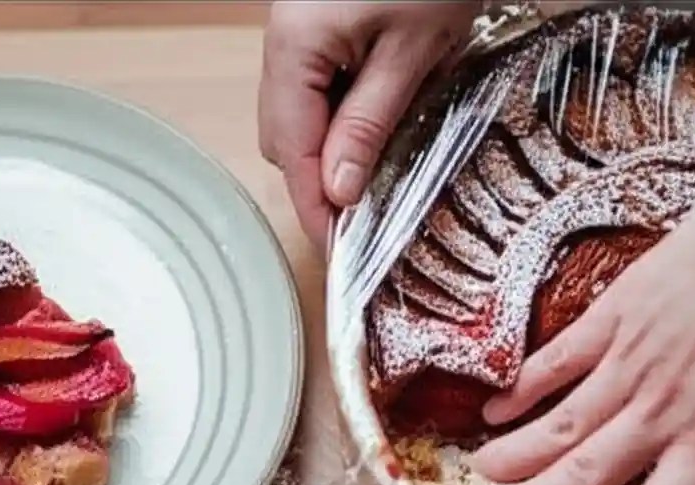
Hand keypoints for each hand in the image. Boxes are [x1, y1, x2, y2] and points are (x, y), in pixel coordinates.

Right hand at [258, 1, 478, 253]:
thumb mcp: (412, 50)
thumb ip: (369, 122)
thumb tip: (340, 191)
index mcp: (294, 47)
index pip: (293, 151)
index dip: (314, 207)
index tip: (338, 250)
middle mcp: (282, 40)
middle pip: (285, 137)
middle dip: (320, 179)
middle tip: (366, 215)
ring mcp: (297, 31)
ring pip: (300, 114)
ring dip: (333, 145)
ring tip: (380, 166)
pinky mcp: (319, 24)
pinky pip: (319, 84)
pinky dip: (344, 112)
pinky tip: (383, 116)